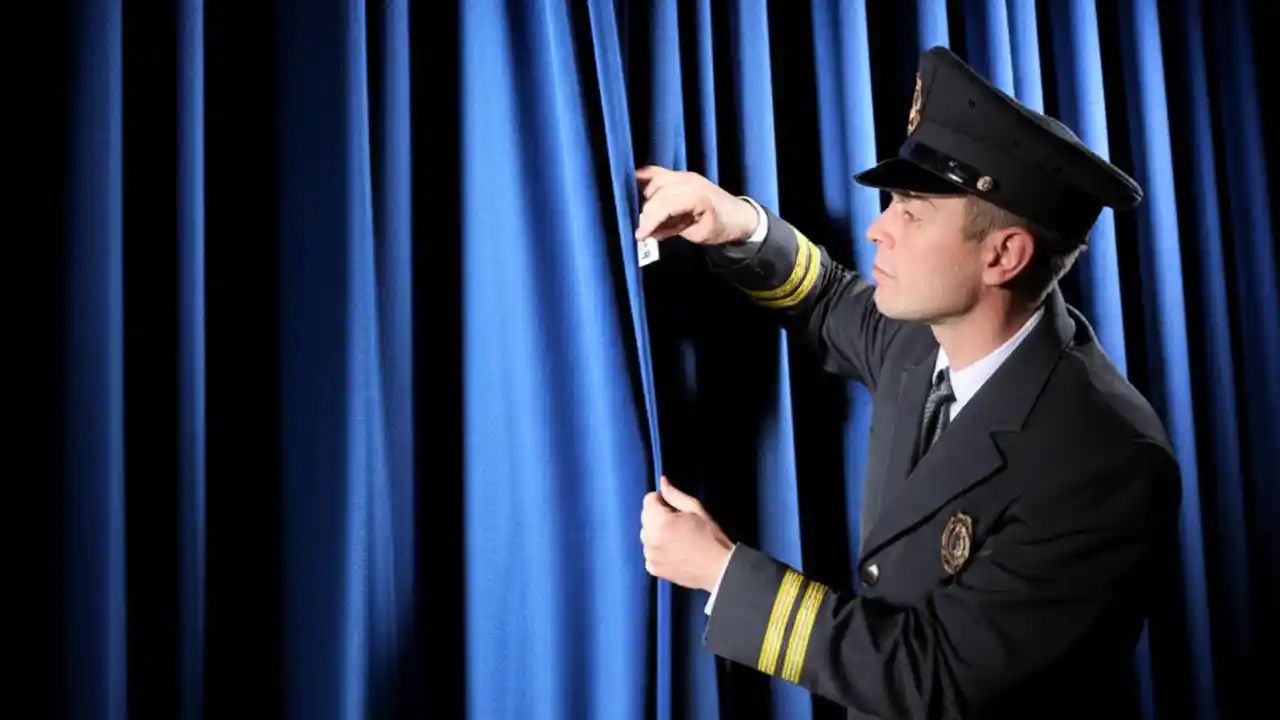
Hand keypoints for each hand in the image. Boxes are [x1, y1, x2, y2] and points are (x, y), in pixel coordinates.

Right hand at [634, 166, 759, 245]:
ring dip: (646, 198)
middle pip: (658, 192)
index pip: (666, 204)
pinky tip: (633, 182)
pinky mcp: (681, 175)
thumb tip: (650, 232)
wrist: (738, 215)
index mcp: (697, 196)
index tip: (639, 234)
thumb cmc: (720, 227)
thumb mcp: (698, 234)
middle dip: (646, 212)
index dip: (650, 219)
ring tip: (643, 215)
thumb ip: (672, 230)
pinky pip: (659, 172)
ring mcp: (685, 175)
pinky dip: (645, 177)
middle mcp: (690, 181)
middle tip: (641, 230)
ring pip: (656, 180)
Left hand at [640, 476, 734, 590]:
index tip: (675, 508)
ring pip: (646, 534)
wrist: (719, 569)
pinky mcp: (652, 568)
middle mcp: (649, 538)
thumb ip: (674, 494)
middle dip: (658, 515)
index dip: (662, 500)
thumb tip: (662, 481)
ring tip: (677, 539)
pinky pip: (649, 551)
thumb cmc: (710, 536)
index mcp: (659, 521)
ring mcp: (649, 555)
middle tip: (678, 523)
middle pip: (645, 517)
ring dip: (656, 532)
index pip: (648, 499)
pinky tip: (674, 551)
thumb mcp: (695, 509)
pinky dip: (658, 549)